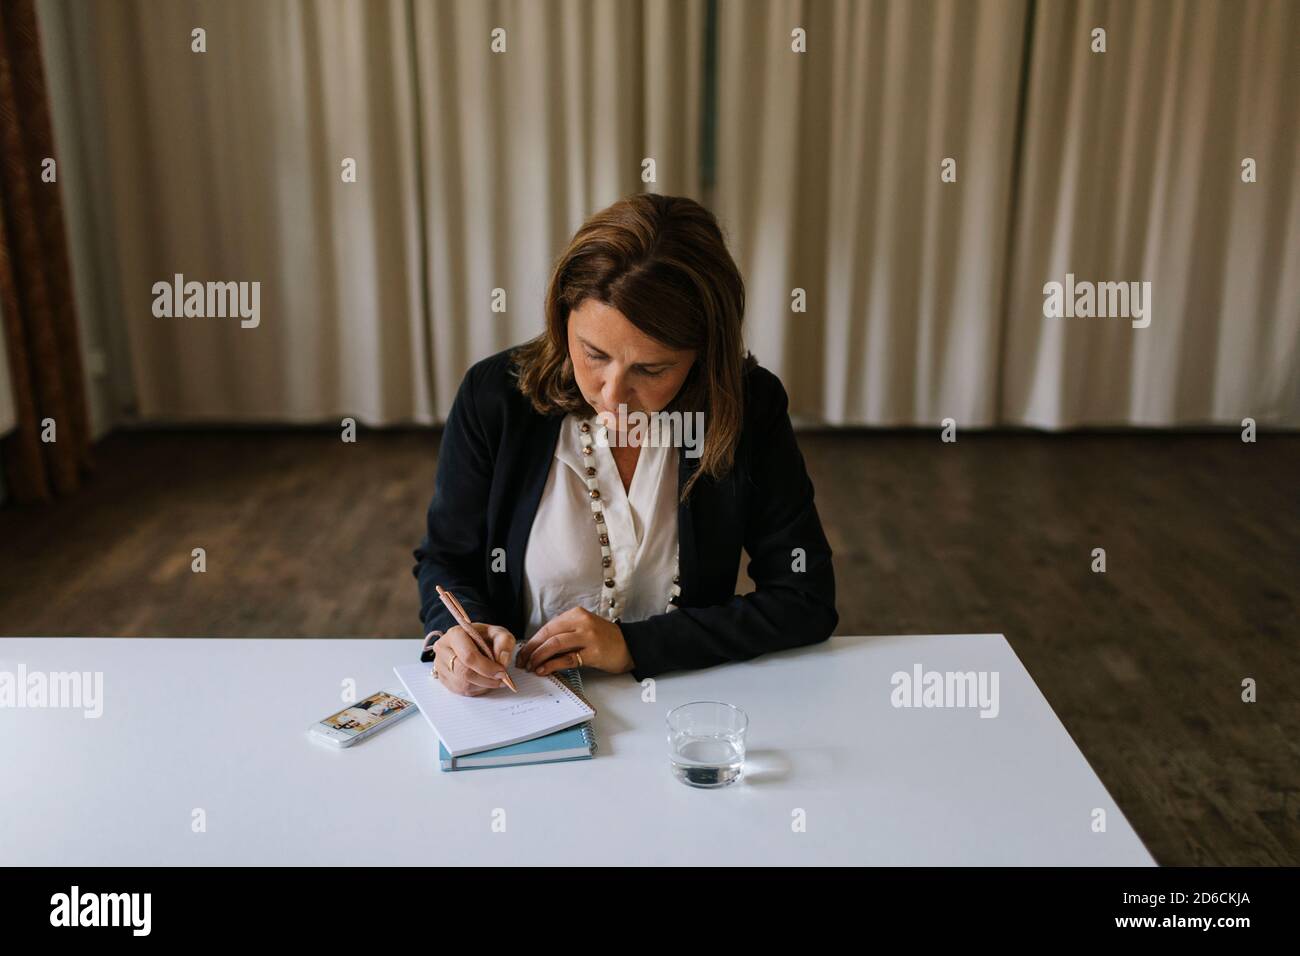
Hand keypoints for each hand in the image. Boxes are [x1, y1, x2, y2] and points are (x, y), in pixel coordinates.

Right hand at [432, 623, 516, 696]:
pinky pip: (459, 690)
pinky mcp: (442, 678)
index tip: (501, 672)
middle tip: (501, 678)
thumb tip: (502, 659)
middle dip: (486, 679)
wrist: (474, 641)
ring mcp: (440, 665)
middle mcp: (443, 649)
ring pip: (462, 684)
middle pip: (464, 672)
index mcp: (455, 634)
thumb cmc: (485, 637)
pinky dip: (476, 689)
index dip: (487, 667)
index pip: (468, 656)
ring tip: (494, 679)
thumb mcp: (498, 633)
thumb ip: (504, 642)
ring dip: (483, 685)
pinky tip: (483, 681)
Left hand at [517, 606, 633, 675]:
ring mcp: (588, 636)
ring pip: (555, 644)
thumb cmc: (604, 640)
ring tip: (530, 666)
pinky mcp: (594, 652)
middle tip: (521, 661)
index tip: (522, 652)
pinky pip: (567, 658)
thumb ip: (564, 634)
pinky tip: (543, 670)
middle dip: (531, 649)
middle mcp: (582, 622)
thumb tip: (537, 648)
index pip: (547, 627)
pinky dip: (552, 665)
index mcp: (576, 614)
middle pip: (548, 634)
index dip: (532, 641)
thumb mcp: (583, 630)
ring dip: (538, 657)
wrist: (630, 646)